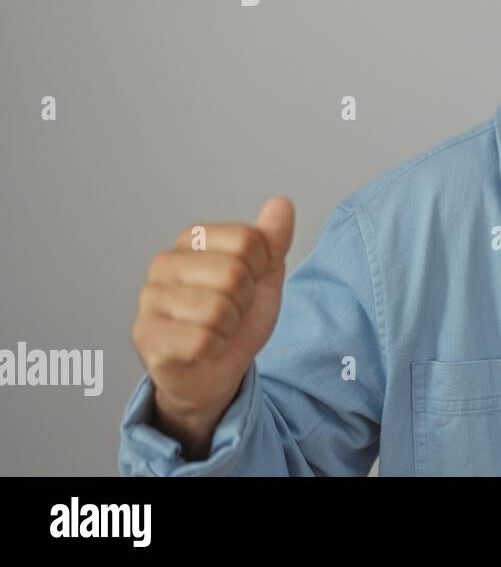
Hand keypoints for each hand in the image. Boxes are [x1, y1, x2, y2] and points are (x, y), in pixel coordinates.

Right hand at [131, 196, 294, 456]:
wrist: (214, 370)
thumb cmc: (235, 319)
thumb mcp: (264, 276)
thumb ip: (273, 240)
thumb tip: (282, 203)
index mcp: (191, 240)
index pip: (249, 240)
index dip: (261, 269)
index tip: (249, 284)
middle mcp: (163, 264)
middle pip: (234, 273)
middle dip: (244, 301)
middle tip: (231, 312)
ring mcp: (149, 300)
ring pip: (217, 309)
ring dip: (229, 328)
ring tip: (216, 330)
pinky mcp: (145, 336)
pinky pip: (202, 341)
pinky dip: (214, 349)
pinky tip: (202, 349)